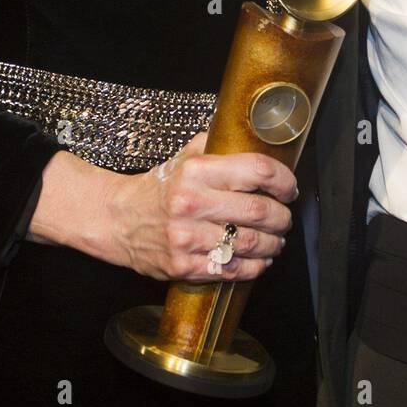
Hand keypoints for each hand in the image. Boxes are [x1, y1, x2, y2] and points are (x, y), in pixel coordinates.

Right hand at [93, 131, 297, 282]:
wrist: (117, 219)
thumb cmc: (158, 187)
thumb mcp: (185, 157)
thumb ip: (218, 145)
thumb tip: (255, 137)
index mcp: (197, 171)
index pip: (258, 171)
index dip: (284, 180)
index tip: (289, 188)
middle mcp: (192, 203)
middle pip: (260, 211)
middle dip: (282, 216)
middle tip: (285, 217)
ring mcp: (187, 238)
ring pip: (250, 243)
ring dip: (273, 243)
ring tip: (276, 240)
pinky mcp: (184, 266)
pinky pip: (232, 269)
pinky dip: (254, 267)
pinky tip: (259, 260)